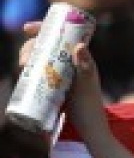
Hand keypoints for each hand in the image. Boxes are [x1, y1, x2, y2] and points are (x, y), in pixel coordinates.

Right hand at [19, 21, 110, 140]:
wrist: (88, 129)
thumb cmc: (89, 106)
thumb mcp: (86, 85)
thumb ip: (85, 67)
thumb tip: (79, 45)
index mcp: (79, 59)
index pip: (60, 36)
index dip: (43, 29)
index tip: (27, 28)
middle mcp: (69, 64)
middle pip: (45, 46)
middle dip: (30, 46)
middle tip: (24, 59)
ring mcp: (60, 75)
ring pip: (40, 59)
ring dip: (27, 57)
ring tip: (22, 65)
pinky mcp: (53, 86)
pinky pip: (38, 72)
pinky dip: (28, 69)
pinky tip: (21, 72)